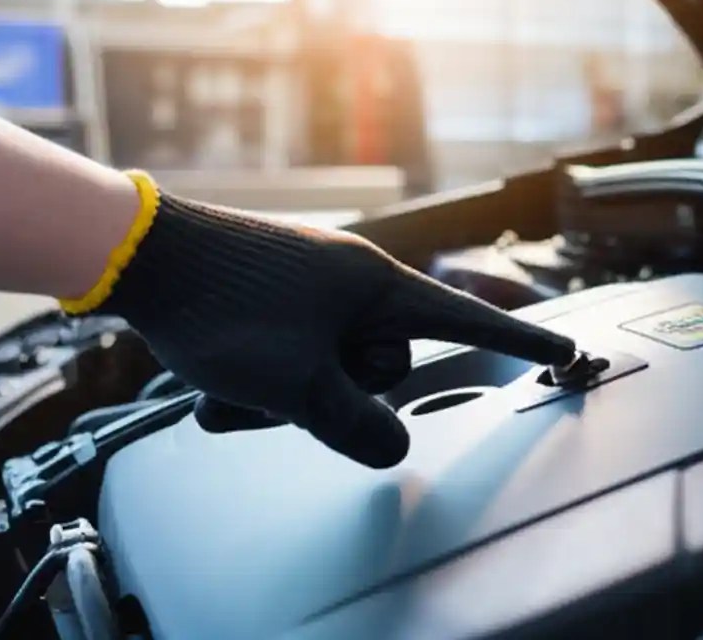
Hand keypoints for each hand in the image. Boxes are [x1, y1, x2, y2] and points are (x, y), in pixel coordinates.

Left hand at [98, 192, 574, 467]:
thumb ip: (355, 426)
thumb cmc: (221, 306)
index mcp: (376, 288)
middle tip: (286, 389)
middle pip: (382, 365)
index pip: (466, 320)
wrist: (138, 255)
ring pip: (331, 365)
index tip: (564, 350)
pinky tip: (222, 379)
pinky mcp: (278, 294)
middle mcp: (353, 282)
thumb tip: (394, 448)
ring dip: (287, 392)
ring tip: (239, 386)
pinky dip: (264, 377)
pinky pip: (295, 352)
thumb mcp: (295, 384)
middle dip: (335, 392)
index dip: (520, 341)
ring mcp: (313, 287)